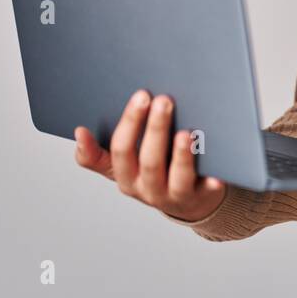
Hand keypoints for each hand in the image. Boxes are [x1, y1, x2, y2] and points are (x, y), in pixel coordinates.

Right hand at [75, 89, 226, 222]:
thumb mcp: (123, 165)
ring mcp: (175, 195)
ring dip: (181, 155)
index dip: (129, 124)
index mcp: (126, 176)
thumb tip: (79, 132)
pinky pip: (207, 190)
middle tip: (164, 99)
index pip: (121, 151)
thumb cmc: (153, 171)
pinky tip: (217, 169)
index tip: (139, 96)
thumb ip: (98, 153)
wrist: (188, 200)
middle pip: (149, 160)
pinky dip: (212, 181)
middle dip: (156, 128)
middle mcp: (148, 189)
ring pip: (177, 177)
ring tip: (186, 132)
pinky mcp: (202, 197)